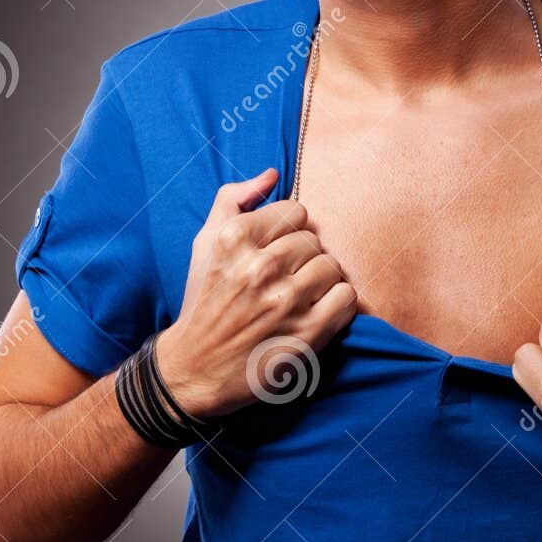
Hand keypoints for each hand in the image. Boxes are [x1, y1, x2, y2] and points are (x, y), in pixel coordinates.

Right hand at [155, 168, 356, 417]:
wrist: (194, 368)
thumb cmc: (204, 301)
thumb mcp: (205, 245)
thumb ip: (233, 200)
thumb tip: (273, 173)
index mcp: (234, 239)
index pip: (296, 212)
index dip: (289, 232)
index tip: (276, 252)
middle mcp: (259, 267)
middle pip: (315, 240)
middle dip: (304, 259)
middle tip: (286, 280)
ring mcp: (285, 301)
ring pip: (333, 266)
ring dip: (321, 281)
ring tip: (300, 297)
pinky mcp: (307, 333)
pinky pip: (347, 297)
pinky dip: (338, 304)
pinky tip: (316, 313)